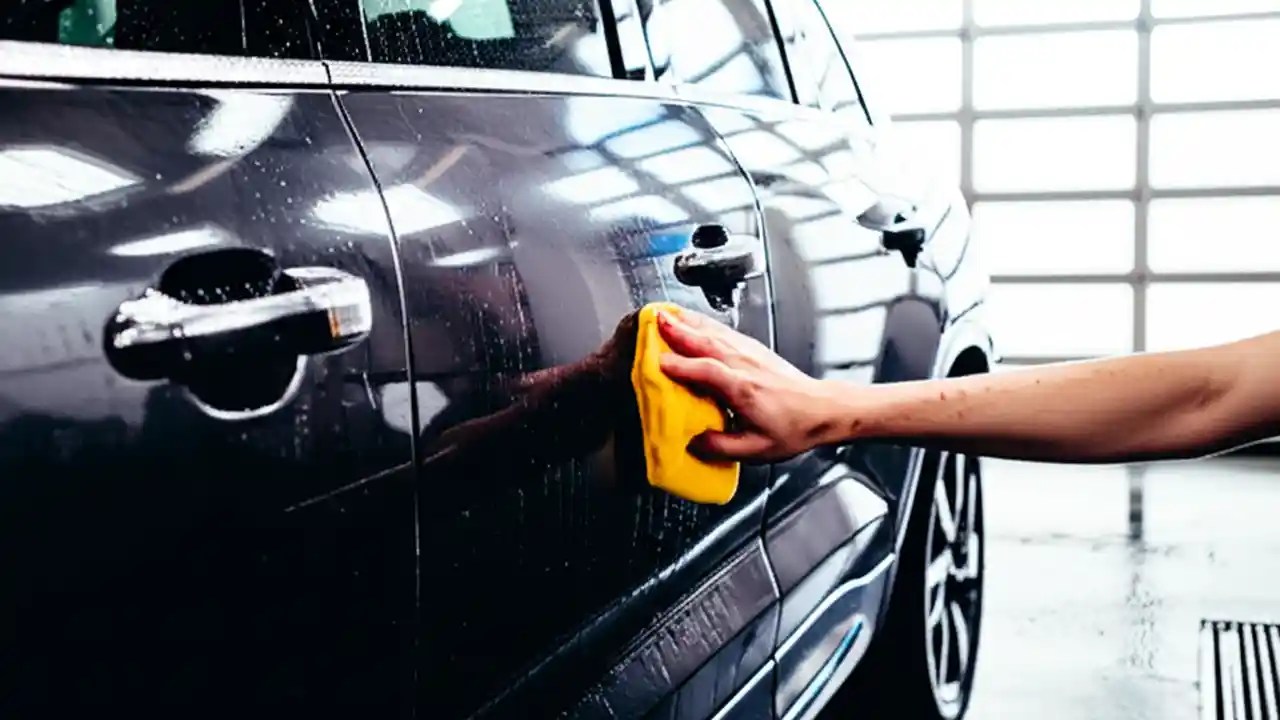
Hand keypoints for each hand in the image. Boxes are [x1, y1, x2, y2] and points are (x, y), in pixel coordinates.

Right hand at [656, 308, 846, 460]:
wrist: (821, 410)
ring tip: (666, 313)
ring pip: (715, 332)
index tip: (658, 362)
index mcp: (745, 391)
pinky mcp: (753, 349)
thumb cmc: (792, 428)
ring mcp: (750, 354)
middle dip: (679, 331)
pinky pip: (724, 331)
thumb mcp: (757, 450)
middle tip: (655, 321)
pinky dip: (705, 322)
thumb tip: (693, 442)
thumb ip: (722, 447)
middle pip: (708, 343)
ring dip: (689, 321)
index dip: (683, 366)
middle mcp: (746, 366)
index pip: (709, 372)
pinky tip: (692, 319)